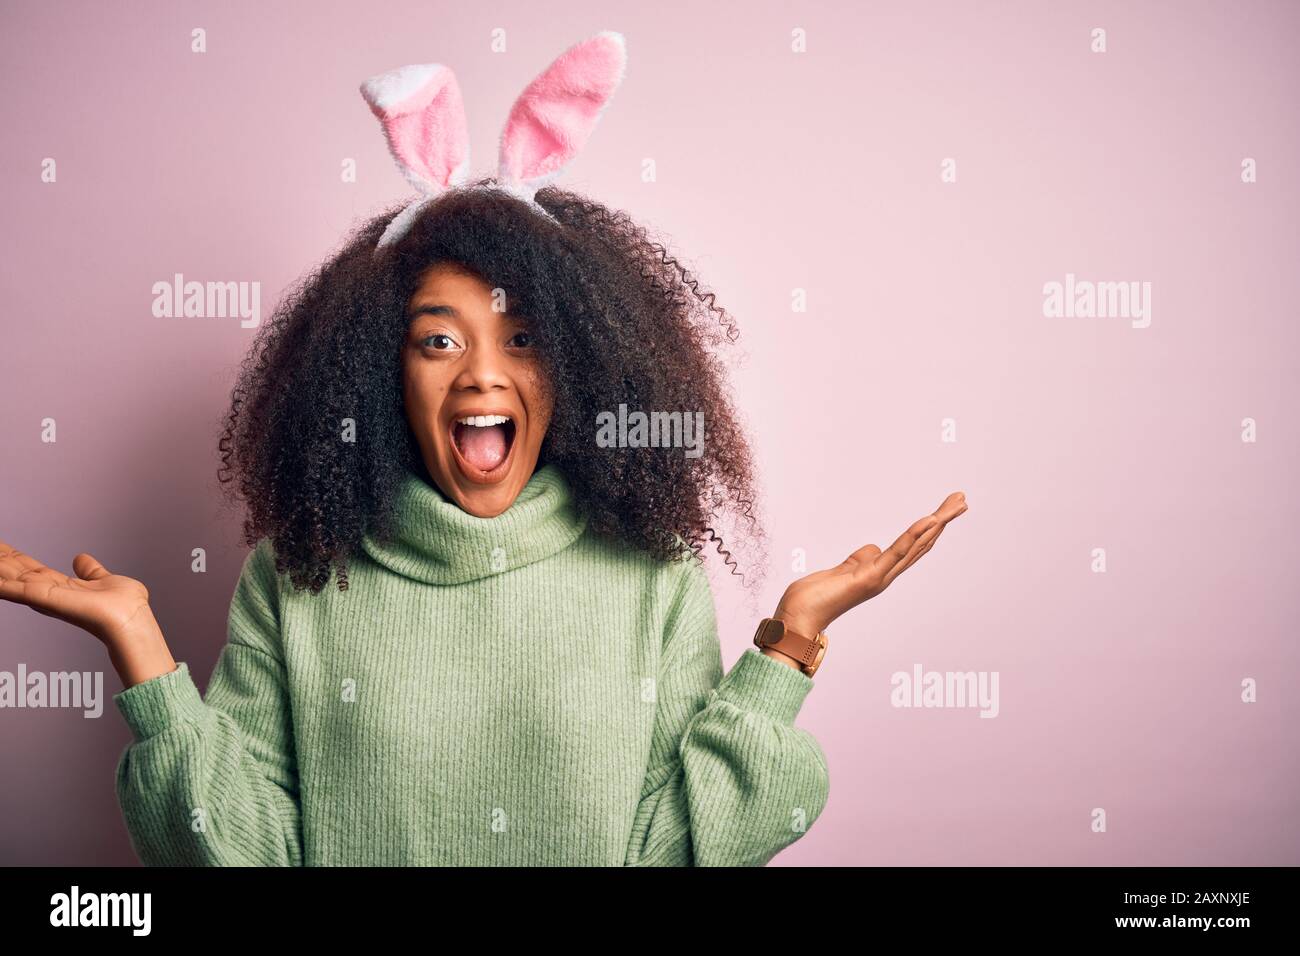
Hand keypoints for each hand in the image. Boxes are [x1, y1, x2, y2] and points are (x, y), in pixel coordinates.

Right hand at [0, 539, 174, 685]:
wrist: (131, 619)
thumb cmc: (125, 606)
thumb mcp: (104, 579)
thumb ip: (90, 571)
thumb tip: (80, 559)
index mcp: (61, 586)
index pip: (30, 570)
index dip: (14, 559)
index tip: (1, 548)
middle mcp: (49, 592)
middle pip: (16, 572)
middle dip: (1, 560)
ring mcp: (45, 596)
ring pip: (11, 578)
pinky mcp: (46, 598)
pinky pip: (16, 589)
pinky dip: (2, 585)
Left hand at [772, 491, 968, 641]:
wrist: (799, 618)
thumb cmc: (816, 597)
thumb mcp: (842, 569)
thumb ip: (860, 559)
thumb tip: (873, 548)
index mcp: (880, 572)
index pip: (912, 546)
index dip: (930, 528)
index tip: (945, 509)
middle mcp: (886, 575)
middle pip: (922, 543)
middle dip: (943, 520)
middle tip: (962, 499)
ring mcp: (880, 577)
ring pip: (916, 545)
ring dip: (937, 523)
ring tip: (956, 504)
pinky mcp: (869, 577)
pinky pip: (896, 552)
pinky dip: (913, 535)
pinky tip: (929, 520)